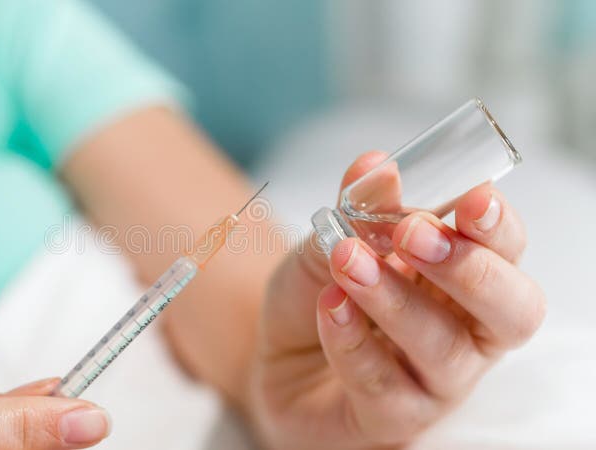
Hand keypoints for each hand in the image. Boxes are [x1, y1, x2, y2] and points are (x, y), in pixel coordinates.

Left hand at [249, 152, 545, 448]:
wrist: (275, 355)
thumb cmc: (319, 295)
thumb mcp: (328, 241)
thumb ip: (355, 209)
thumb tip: (376, 166)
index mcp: (464, 278)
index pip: (507, 251)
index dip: (498, 226)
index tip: (472, 197)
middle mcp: (465, 333)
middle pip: (510, 311)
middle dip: (468, 268)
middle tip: (411, 233)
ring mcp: (434, 382)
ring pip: (442, 349)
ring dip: (394, 299)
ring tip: (348, 263)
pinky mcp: (393, 419)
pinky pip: (384, 387)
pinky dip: (353, 341)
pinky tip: (330, 307)